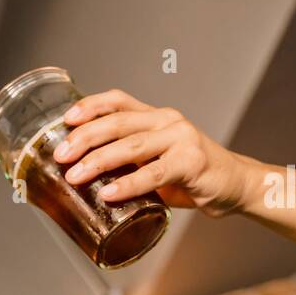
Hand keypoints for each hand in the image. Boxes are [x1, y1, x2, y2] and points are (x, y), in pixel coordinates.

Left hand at [55, 89, 252, 215]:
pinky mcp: (191, 161)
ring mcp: (181, 138)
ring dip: (98, 161)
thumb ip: (128, 165)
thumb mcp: (155, 163)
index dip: (90, 106)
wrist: (235, 186)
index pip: (118, 101)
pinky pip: (153, 172)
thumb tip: (84, 180)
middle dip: (84, 138)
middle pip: (117, 122)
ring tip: (75, 176)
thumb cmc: (191, 176)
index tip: (66, 119)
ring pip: (131, 146)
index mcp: (155, 117)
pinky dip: (128, 183)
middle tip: (60, 155)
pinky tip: (109, 193)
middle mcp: (167, 121)